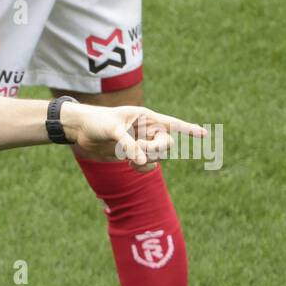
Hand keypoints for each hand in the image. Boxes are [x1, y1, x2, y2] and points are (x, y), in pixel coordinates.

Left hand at [62, 103, 206, 171]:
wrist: (81, 131)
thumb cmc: (96, 122)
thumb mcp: (113, 130)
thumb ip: (128, 145)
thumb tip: (140, 161)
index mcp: (146, 117)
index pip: (172, 123)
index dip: (189, 129)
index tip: (205, 135)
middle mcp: (147, 130)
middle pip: (166, 145)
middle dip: (155, 150)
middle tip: (138, 150)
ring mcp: (141, 144)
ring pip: (157, 157)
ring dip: (147, 160)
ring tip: (129, 158)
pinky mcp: (133, 155)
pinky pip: (148, 165)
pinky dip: (142, 167)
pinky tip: (130, 165)